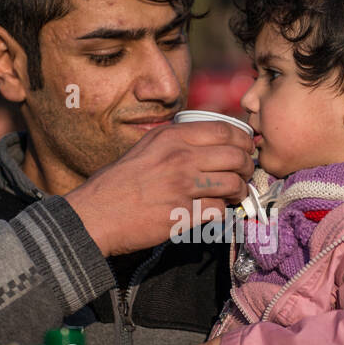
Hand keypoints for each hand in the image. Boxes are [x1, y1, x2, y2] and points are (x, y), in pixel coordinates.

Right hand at [64, 121, 254, 255]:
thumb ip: (177, 142)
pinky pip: (219, 210)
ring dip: (239, 192)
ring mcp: (181, 186)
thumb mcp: (146, 148)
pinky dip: (222, 213)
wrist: (95, 214)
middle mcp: (179, 157)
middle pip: (235, 156)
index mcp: (171, 136)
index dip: (243, 141)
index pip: (224, 130)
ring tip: (234, 196)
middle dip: (247, 167)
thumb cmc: (118, 183)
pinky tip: (216, 212)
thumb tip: (211, 143)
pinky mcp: (182, 213)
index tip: (247, 149)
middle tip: (245, 175)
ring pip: (233, 184)